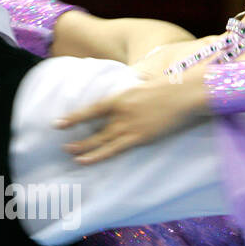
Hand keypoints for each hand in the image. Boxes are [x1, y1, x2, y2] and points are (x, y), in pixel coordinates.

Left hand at [56, 75, 205, 163]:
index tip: (58, 123)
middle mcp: (121, 112)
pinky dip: (98, 155)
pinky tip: (85, 160)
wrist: (185, 93)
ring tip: (70, 154)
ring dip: (84, 148)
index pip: (92, 109)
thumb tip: (133, 94)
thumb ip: (135, 93)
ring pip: (101, 141)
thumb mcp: (146, 85)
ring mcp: (129, 125)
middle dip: (78, 137)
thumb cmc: (171, 87)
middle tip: (62, 144)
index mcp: (121, 96)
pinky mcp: (139, 137)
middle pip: (94, 128)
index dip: (75, 117)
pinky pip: (114, 149)